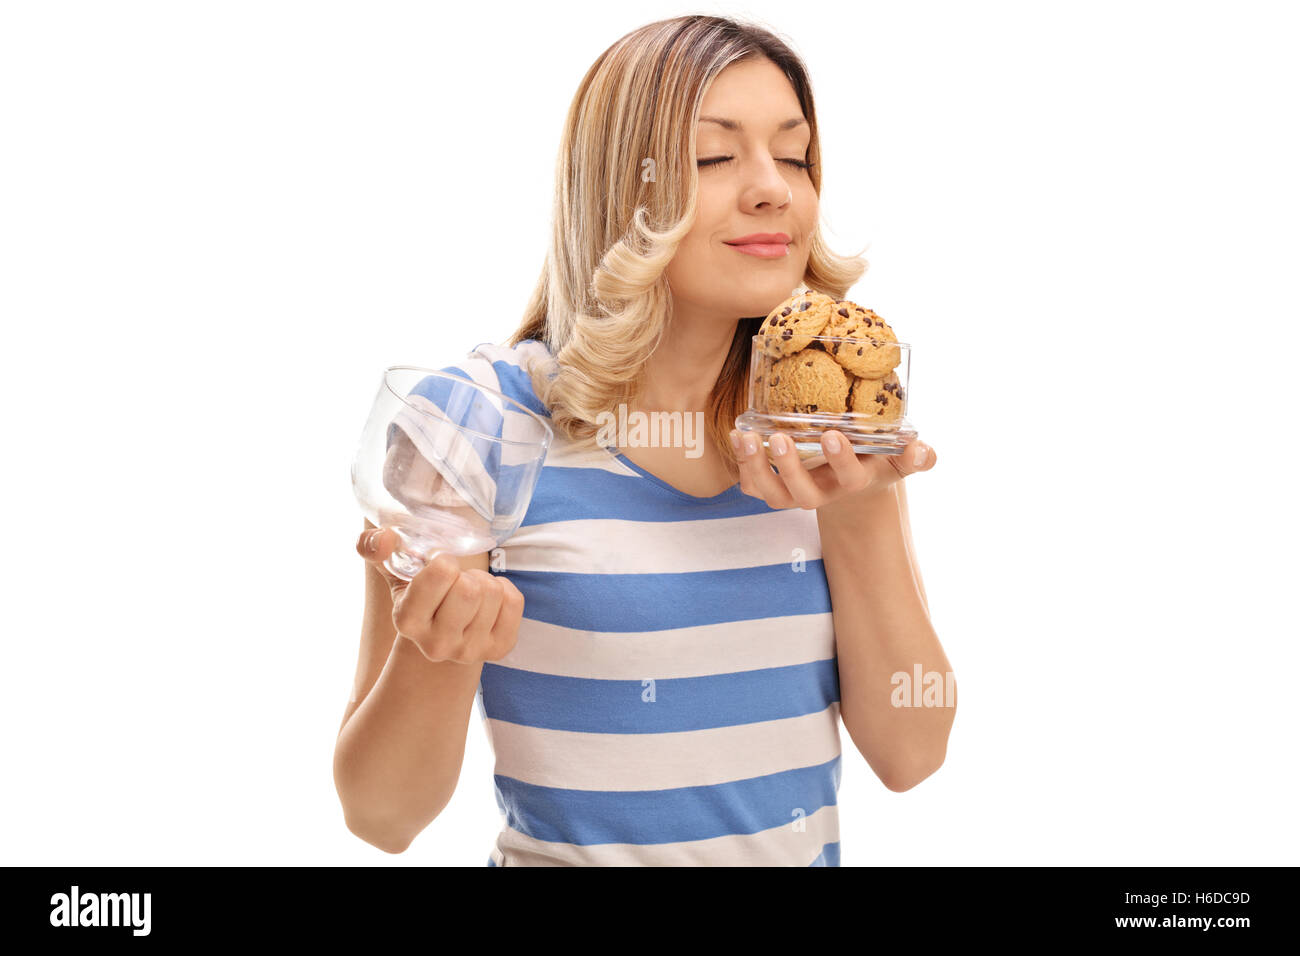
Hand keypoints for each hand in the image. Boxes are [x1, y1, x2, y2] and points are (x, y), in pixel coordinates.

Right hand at [356, 525, 523, 663]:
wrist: (441, 632)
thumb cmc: (418, 592)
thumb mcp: (393, 569)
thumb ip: (375, 546)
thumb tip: (385, 537)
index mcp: (407, 621)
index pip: (442, 573)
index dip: (445, 561)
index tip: (440, 567)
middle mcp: (436, 645)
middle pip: (471, 590)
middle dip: (467, 575)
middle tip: (457, 582)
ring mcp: (469, 652)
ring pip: (493, 593)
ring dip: (485, 582)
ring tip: (470, 592)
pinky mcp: (498, 649)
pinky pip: (514, 601)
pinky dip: (505, 590)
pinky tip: (489, 601)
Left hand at [729, 428, 934, 510]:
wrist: (852, 480)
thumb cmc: (875, 459)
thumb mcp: (897, 458)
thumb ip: (914, 456)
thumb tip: (923, 452)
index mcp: (854, 482)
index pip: (850, 478)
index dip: (841, 460)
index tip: (833, 435)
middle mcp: (823, 493)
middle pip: (804, 495)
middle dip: (791, 469)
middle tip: (780, 437)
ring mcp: (795, 494)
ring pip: (772, 495)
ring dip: (755, 469)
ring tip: (745, 437)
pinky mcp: (774, 489)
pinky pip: (753, 488)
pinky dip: (741, 468)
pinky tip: (737, 435)